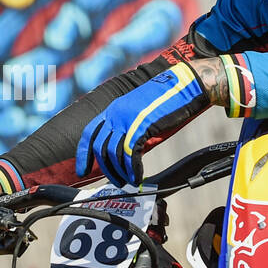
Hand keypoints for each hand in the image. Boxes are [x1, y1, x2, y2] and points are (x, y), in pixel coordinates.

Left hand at [75, 61, 207, 187]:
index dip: (84, 154)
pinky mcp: (141, 125)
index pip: (89, 133)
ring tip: (129, 181)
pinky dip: (133, 169)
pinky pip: (131, 153)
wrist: (184, 85)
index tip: (82, 172)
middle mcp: (116, 113)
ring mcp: (127, 118)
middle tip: (116, 182)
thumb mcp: (139, 110)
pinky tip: (137, 176)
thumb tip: (125, 149)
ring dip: (120, 172)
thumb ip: (128, 126)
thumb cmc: (166, 99)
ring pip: (114, 152)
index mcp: (113, 109)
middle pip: (100, 147)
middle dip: (106, 169)